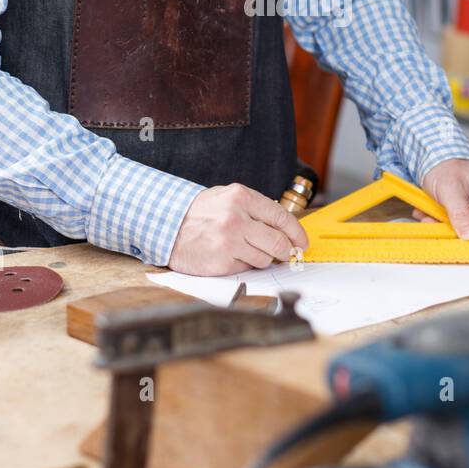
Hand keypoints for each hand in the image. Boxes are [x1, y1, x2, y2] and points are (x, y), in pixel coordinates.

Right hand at [168, 183, 308, 276]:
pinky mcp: (221, 263)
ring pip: (265, 259)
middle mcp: (236, 219)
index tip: (302, 242)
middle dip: (285, 250)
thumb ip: (254, 209)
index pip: (281, 217)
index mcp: (241, 198)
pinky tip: (230, 255)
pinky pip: (246, 269)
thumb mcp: (227, 198)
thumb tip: (284, 226)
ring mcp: (228, 242)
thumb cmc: (198, 212)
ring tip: (244, 249)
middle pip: (278, 243)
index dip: (297, 232)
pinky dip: (243, 265)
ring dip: (261, 258)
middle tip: (285, 253)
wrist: (166, 225)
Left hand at [420, 159, 468, 239]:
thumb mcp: (450, 189)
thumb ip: (460, 212)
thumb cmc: (446, 168)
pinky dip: (449, 227)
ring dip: (452, 229)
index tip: (465, 246)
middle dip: (461, 233)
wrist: (436, 163)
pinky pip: (464, 230)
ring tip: (434, 216)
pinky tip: (437, 215)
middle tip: (439, 225)